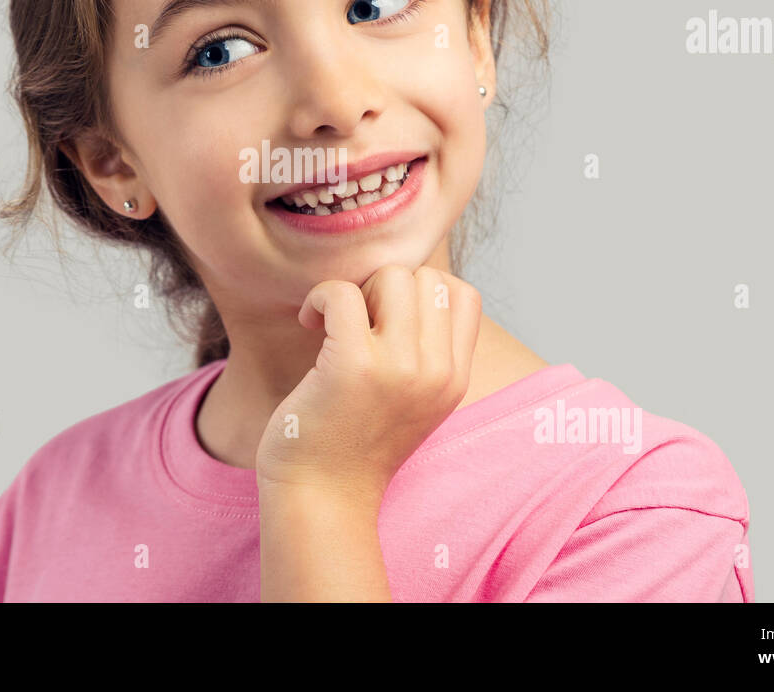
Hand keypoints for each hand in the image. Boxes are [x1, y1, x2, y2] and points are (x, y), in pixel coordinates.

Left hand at [254, 264, 481, 500]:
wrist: (322, 498)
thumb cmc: (354, 445)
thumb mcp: (414, 402)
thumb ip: (426, 353)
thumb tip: (409, 284)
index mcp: (455, 380)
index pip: (463, 295)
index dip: (421, 291)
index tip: (386, 319)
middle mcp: (436, 373)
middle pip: (427, 278)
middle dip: (385, 288)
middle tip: (355, 322)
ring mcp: (398, 368)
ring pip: (392, 276)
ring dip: (356, 289)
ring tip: (333, 323)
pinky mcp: (352, 365)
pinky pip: (343, 294)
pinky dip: (320, 297)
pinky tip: (310, 323)